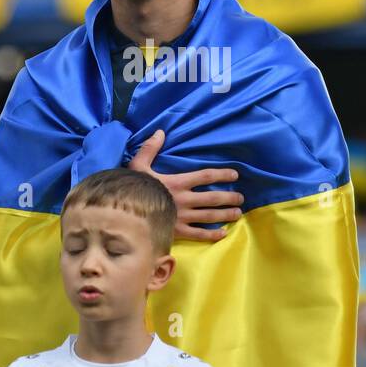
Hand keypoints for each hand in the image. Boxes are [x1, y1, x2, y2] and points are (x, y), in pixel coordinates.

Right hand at [127, 129, 243, 241]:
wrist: (124, 213)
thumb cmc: (131, 188)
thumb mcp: (138, 165)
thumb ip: (150, 148)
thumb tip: (160, 131)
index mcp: (178, 182)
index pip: (205, 176)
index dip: (222, 175)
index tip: (235, 175)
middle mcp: (184, 199)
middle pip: (212, 198)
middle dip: (229, 197)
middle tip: (241, 198)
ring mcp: (182, 217)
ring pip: (209, 216)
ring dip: (225, 214)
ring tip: (237, 213)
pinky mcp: (177, 231)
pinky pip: (198, 234)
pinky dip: (211, 235)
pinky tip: (223, 234)